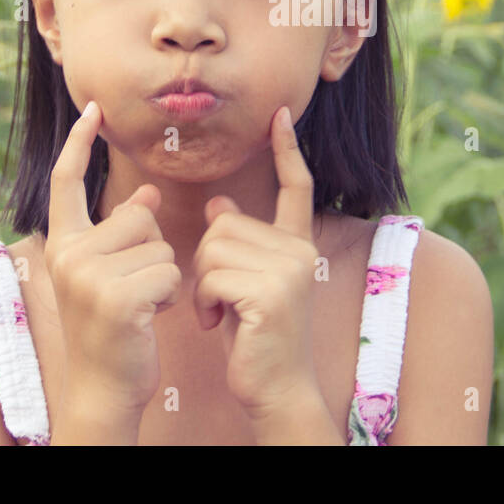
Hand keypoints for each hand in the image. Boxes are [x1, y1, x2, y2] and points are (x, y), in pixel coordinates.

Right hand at [45, 100, 181, 414]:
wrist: (106, 386)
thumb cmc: (115, 326)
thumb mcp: (111, 274)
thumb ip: (122, 233)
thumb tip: (150, 194)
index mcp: (63, 245)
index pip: (67, 183)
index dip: (80, 144)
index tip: (93, 109)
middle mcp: (67, 256)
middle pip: (139, 215)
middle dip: (153, 248)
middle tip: (135, 288)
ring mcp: (88, 277)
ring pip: (159, 245)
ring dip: (164, 275)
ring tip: (141, 306)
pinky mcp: (115, 297)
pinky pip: (168, 272)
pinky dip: (171, 295)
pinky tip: (150, 318)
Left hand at [192, 105, 321, 415]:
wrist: (275, 389)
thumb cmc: (255, 337)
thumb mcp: (245, 283)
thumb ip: (239, 245)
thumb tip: (218, 208)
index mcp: (298, 244)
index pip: (297, 186)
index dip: (288, 149)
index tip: (281, 114)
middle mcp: (300, 251)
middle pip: (225, 225)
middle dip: (208, 262)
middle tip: (220, 299)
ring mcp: (289, 270)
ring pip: (213, 248)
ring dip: (204, 285)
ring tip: (221, 313)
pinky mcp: (271, 293)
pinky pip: (212, 276)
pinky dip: (205, 302)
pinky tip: (219, 324)